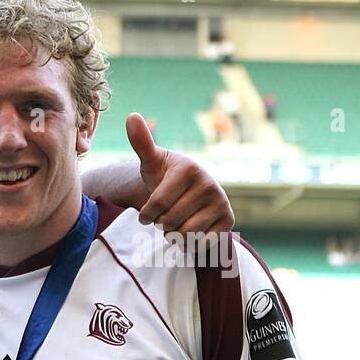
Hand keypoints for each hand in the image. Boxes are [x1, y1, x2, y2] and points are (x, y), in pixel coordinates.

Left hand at [126, 113, 233, 235]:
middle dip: (161, 223)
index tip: (147, 210)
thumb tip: (131, 115)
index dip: (147, 214)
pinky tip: (189, 229)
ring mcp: (221, 202)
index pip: (156, 206)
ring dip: (173, 234)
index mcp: (188, 169)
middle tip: (166, 212)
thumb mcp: (151, 161)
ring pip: (184, 234)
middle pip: (169, 222)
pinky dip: (189, 242)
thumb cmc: (164, 177)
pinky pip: (200, 243)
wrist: (188, 192)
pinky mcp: (228, 221)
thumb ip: (141, 142)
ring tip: (176, 220)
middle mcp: (210, 183)